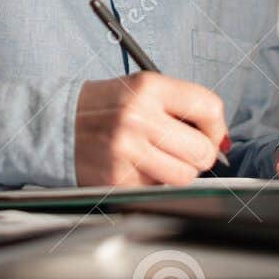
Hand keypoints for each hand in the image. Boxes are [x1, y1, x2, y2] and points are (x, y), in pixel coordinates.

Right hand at [74, 73, 227, 186]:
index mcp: (148, 87)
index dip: (216, 126)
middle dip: (199, 155)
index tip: (210, 134)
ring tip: (158, 159)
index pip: (209, 107)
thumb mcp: (141, 89)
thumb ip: (182, 106)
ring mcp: (126, 151)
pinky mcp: (117, 179)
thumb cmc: (106, 107)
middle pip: (202, 150)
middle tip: (184, 151)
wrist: (57, 123)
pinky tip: (135, 167)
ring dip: (177, 172)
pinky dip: (151, 183)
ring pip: (184, 176)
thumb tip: (221, 142)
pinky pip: (157, 191)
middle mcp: (138, 117)